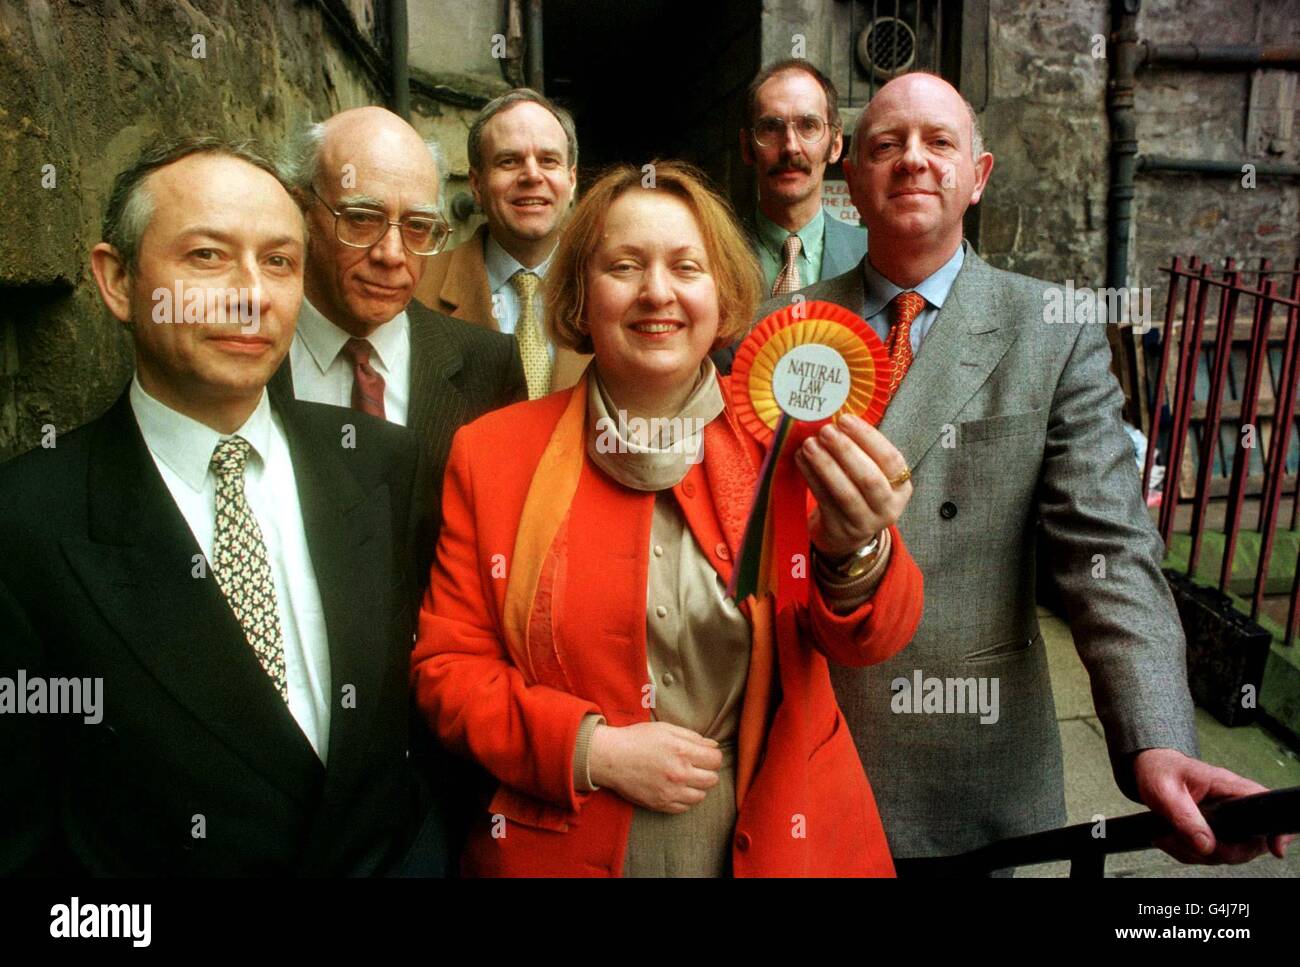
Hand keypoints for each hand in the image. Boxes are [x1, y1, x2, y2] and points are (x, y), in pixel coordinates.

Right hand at [588, 722, 722, 812]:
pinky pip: (684, 808)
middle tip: (695, 766)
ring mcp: (670, 792)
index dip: (712, 756)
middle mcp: (679, 774)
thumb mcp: (666, 729)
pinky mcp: (660, 805)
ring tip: (685, 778)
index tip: (705, 755)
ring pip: (701, 796)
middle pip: (712, 780)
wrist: (610, 758)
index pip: (715, 760)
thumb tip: (714, 746)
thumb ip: (693, 737)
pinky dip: (684, 799)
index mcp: (682, 752)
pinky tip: (675, 788)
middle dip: (707, 771)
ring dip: (697, 786)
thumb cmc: (637, 739)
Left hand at [794, 413, 912, 558]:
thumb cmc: (858, 491)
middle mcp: (889, 507)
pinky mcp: (841, 530)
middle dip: (845, 451)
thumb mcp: (870, 472)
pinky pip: (825, 500)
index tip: (845, 419)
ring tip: (809, 444)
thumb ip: (860, 449)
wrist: (846, 534)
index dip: (868, 437)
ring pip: (845, 492)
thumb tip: (834, 416)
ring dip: (825, 465)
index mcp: (902, 486)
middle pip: (869, 478)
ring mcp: (865, 522)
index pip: (891, 459)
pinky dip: (811, 478)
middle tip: (825, 430)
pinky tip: (801, 460)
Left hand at [1134, 748, 1292, 863]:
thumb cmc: (1159, 771)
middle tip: (1190, 845)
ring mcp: (1226, 819)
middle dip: (1221, 852)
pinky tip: (1173, 840)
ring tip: (1171, 838)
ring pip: (1229, 852)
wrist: (1149, 769)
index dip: (1274, 830)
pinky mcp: (1215, 830)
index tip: (1272, 847)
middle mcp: (1233, 803)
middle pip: (1250, 841)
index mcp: (1228, 786)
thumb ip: (1185, 818)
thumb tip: (1206, 845)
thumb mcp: (1165, 792)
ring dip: (1198, 854)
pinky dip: (1191, 853)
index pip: (1265, 806)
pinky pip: (1212, 852)